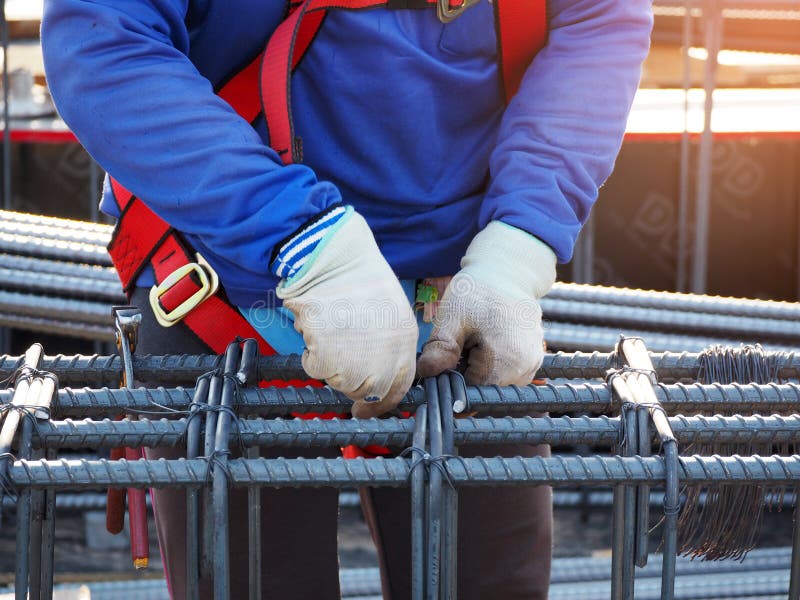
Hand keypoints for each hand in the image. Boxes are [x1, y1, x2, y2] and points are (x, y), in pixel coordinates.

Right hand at [277, 210, 417, 416]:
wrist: (333, 260)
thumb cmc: (360, 279)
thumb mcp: (393, 313)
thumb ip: (391, 348)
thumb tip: (378, 378)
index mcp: (404, 346)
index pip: (396, 391)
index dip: (378, 403)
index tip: (365, 411)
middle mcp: (383, 360)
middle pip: (363, 392)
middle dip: (350, 381)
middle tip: (339, 356)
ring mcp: (353, 361)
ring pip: (337, 380)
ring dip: (330, 363)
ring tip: (333, 328)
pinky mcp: (324, 356)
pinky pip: (314, 367)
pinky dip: (311, 353)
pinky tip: (319, 327)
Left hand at [417, 221, 555, 385]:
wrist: (507, 272)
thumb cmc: (478, 292)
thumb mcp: (452, 317)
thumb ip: (440, 350)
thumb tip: (425, 375)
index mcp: (508, 361)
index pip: (474, 397)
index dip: (453, 388)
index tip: (441, 370)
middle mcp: (526, 369)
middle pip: (486, 394)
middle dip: (466, 381)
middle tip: (455, 352)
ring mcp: (532, 365)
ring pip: (495, 387)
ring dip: (479, 375)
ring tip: (470, 347)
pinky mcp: (532, 360)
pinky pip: (506, 377)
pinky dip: (491, 368)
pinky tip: (482, 347)